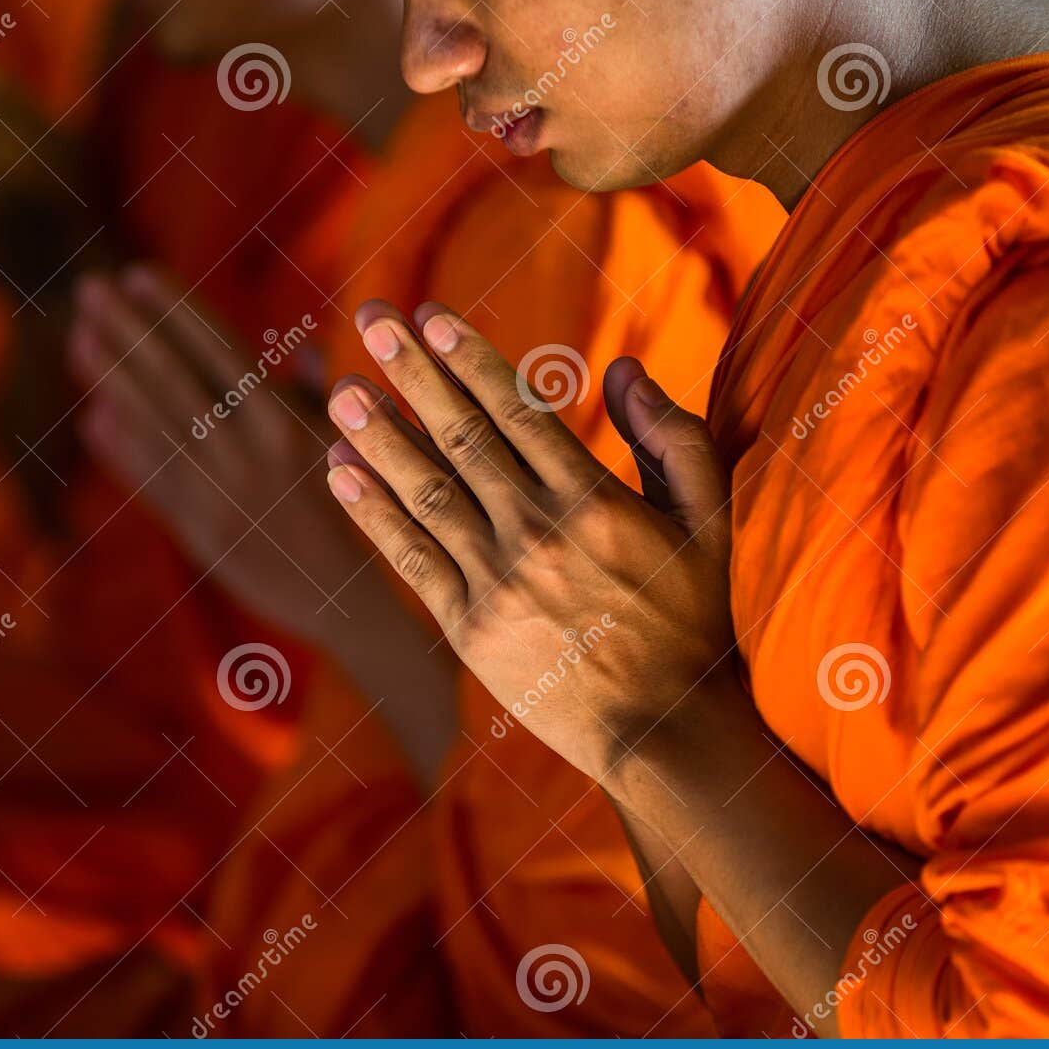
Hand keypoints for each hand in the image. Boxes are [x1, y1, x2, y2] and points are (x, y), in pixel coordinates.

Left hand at [68, 267, 382, 649]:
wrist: (350, 601)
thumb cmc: (367, 509)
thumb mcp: (357, 444)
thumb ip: (322, 397)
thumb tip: (307, 352)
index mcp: (285, 424)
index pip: (217, 352)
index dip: (174, 311)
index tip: (137, 273)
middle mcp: (245, 456)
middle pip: (173, 381)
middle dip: (128, 331)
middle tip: (89, 288)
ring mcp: (217, 497)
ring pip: (153, 426)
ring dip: (111, 379)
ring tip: (78, 338)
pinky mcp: (199, 535)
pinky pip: (152, 482)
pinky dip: (122, 450)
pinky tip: (94, 417)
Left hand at [324, 301, 743, 786]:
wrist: (662, 732)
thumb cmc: (693, 623)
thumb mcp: (707, 522)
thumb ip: (671, 438)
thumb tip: (621, 368)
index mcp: (592, 500)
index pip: (517, 411)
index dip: (469, 359)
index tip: (430, 317)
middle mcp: (536, 531)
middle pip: (462, 436)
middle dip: (413, 373)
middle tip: (371, 321)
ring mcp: (497, 581)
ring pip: (427, 492)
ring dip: (380, 437)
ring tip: (342, 391)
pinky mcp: (469, 629)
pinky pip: (412, 559)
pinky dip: (374, 515)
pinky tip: (342, 474)